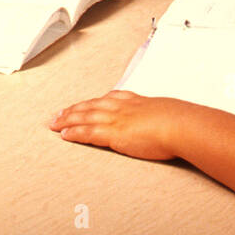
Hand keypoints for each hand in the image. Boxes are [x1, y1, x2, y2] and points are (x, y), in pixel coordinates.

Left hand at [50, 89, 184, 159]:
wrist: (180, 124)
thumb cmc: (180, 121)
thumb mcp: (170, 114)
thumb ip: (163, 118)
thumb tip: (170, 122)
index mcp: (135, 101)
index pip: (109, 99)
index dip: (94, 102)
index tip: (85, 104)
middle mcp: (122, 107)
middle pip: (91, 106)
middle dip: (74, 110)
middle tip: (60, 113)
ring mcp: (115, 119)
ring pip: (84, 117)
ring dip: (67, 120)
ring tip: (54, 123)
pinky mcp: (112, 133)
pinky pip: (87, 133)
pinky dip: (74, 133)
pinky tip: (64, 135)